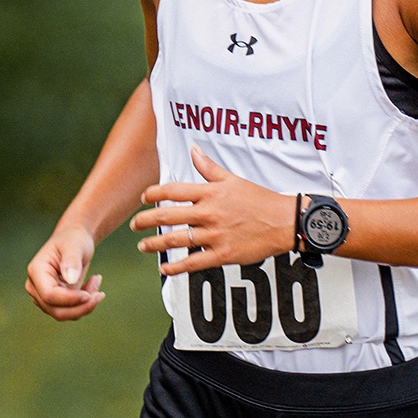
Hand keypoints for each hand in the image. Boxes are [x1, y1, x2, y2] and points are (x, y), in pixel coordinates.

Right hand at [25, 224, 105, 320]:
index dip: (70, 299)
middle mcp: (35, 286)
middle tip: (100, 294)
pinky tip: (93, 284)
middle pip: (56, 310)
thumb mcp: (74, 245)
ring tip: (96, 281)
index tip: (90, 295)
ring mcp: (44, 296)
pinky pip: (71, 311)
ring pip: (65, 314)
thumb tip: (70, 279)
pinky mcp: (55, 302)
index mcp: (36, 271)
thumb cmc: (73, 239)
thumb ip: (71, 261)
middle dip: (81, 307)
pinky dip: (85, 303)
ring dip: (85, 305)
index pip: (49, 295)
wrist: (73, 240)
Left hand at [132, 145, 293, 275]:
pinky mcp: (223, 254)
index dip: (153, 193)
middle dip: (145, 221)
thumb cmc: (258, 199)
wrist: (284, 222)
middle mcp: (208, 213)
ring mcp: (214, 235)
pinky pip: (194, 262)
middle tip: (134, 224)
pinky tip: (164, 268)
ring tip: (143, 245)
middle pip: (167, 216)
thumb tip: (193, 149)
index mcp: (209, 193)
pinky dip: (176, 267)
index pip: (172, 190)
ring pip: (176, 240)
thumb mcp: (232, 179)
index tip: (143, 198)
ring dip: (155, 244)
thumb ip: (208, 168)